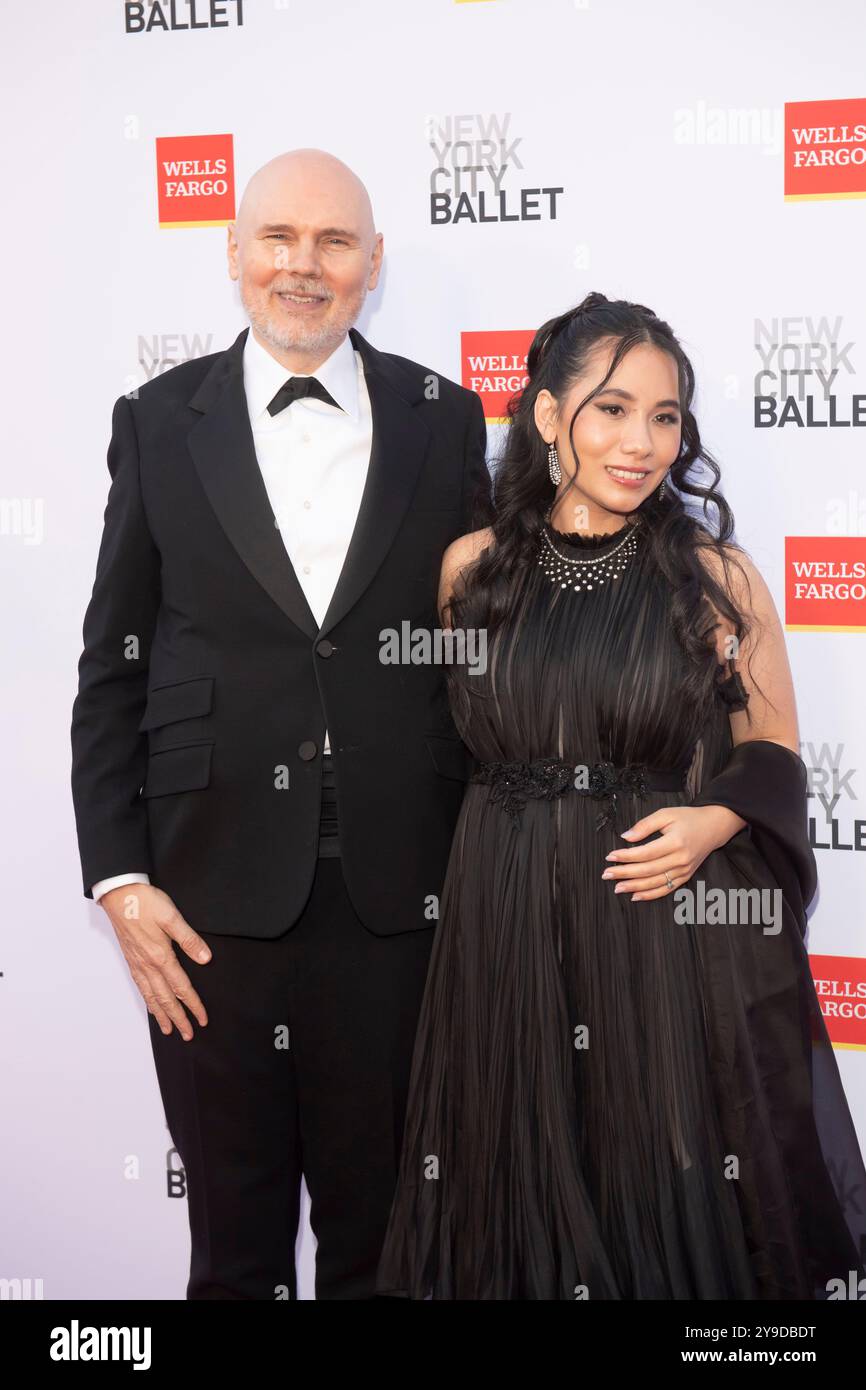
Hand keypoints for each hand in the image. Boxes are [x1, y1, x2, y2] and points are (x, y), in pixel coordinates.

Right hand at [99, 883, 210, 1038]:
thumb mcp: (172, 916)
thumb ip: (189, 939)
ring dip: (161, 1014)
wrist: (119, 894)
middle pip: (166, 998)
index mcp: (161, 956)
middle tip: (187, 1035)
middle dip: (178, 1018)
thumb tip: (205, 959)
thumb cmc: (145, 902)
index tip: (202, 1019)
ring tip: (168, 1029)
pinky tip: (151, 1005)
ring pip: (151, 996)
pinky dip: (147, 1000)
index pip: (181, 987)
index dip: (193, 1005)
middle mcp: (148, 965)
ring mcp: (137, 963)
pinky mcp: (131, 959)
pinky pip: (140, 986)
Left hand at [600, 805, 745, 902]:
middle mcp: (680, 859)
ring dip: (634, 887)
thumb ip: (645, 825)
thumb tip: (626, 837)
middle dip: (624, 873)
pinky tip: (635, 896)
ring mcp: (684, 870)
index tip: (610, 857)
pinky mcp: (685, 876)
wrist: (714, 827)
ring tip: (617, 887)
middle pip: (647, 870)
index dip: (626, 856)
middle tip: (607, 874)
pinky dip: (650, 895)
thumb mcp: (666, 814)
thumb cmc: (689, 818)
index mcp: (675, 842)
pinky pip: (666, 889)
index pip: (645, 853)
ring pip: (655, 883)